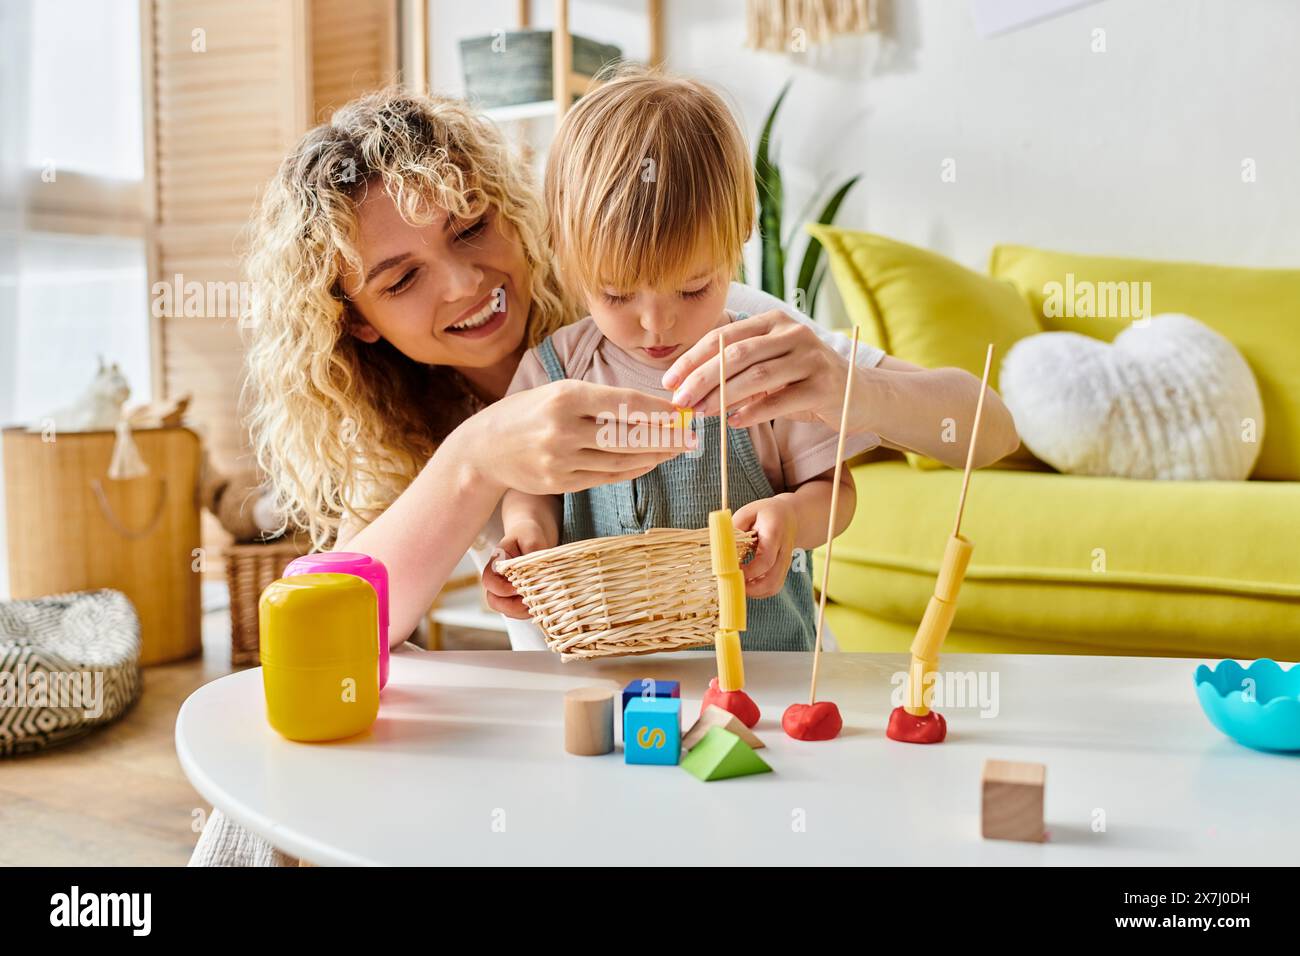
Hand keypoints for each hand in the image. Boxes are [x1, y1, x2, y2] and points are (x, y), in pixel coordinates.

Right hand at [461, 380, 687, 496]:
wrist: (483, 449)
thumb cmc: (527, 413)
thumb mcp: (557, 393)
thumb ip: (598, 400)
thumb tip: (650, 407)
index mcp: (565, 396)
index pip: (624, 403)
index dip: (659, 411)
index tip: (682, 412)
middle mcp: (563, 428)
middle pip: (628, 435)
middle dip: (666, 437)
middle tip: (692, 436)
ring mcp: (561, 459)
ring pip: (621, 460)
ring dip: (654, 455)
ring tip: (677, 449)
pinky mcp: (561, 482)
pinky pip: (607, 477)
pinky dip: (633, 470)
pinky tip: (650, 462)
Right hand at [482, 522, 555, 618]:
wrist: (533, 536)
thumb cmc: (529, 534)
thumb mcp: (531, 538)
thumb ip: (531, 556)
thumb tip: (539, 576)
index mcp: (496, 563)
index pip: (489, 581)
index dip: (501, 589)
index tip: (517, 588)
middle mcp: (498, 579)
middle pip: (494, 601)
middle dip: (511, 606)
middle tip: (529, 603)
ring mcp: (506, 590)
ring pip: (506, 609)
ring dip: (521, 611)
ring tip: (538, 604)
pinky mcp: (517, 597)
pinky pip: (518, 611)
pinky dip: (528, 612)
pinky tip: (541, 605)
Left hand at [660, 309, 867, 431]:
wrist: (858, 395)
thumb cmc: (804, 382)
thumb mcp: (770, 367)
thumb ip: (737, 370)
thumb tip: (689, 389)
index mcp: (773, 322)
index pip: (723, 336)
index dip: (693, 359)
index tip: (669, 381)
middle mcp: (793, 333)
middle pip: (736, 354)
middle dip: (702, 378)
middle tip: (679, 401)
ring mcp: (811, 358)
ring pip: (757, 376)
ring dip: (722, 397)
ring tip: (700, 413)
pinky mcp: (823, 385)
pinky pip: (780, 400)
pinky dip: (753, 412)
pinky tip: (733, 422)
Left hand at [732, 496, 796, 598]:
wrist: (791, 517)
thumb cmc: (765, 513)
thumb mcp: (749, 512)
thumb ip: (735, 527)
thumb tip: (720, 545)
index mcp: (775, 534)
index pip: (766, 559)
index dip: (749, 571)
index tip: (732, 570)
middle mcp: (783, 552)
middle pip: (772, 580)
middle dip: (751, 588)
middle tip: (731, 584)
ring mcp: (785, 564)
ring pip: (773, 587)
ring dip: (754, 592)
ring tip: (736, 585)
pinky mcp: (782, 571)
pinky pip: (772, 587)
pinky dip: (758, 591)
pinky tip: (745, 584)